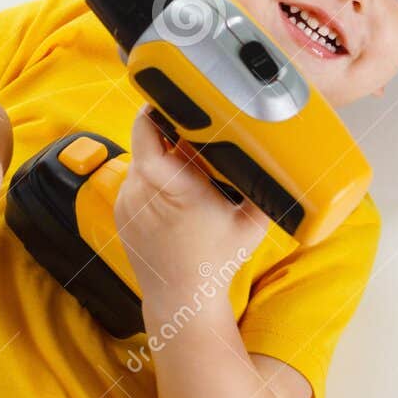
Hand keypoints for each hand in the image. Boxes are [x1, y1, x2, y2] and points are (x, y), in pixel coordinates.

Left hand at [114, 108, 270, 301]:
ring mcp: (127, 202)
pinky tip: (174, 190)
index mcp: (173, 185)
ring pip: (140, 160)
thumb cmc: (216, 262)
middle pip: (146, 140)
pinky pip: (135, 181)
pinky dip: (152, 178)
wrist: (181, 299)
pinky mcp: (120, 212)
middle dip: (167, 130)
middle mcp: (142, 190)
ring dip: (160, 156)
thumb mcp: (251, 222)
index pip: (148, 130)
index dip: (156, 109)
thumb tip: (277, 155)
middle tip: (192, 130)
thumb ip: (261, 185)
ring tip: (187, 166)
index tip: (172, 99)